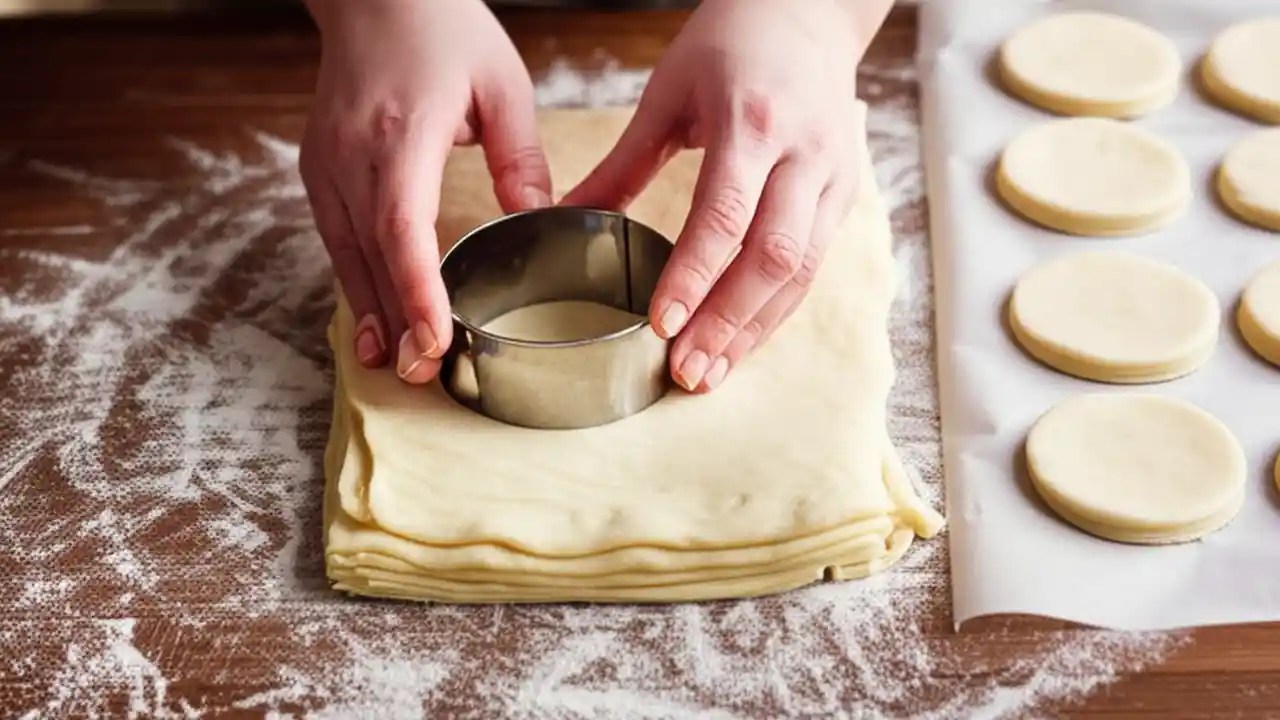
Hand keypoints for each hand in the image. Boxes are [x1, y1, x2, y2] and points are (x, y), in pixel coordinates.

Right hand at [300, 0, 549, 382]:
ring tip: (393, 362)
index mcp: (401, 133)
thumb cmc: (441, 28)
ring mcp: (326, 162)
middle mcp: (352, 154)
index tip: (434, 339)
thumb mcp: (501, 83)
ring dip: (370, 309)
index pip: (403, 228)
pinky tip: (374, 314)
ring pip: (346, 252)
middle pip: (370, 254)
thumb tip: (536, 217)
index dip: (417, 289)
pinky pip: (336, 235)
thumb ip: (518, 155)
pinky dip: (356, 278)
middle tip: (420, 375)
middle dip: (395, 320)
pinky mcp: (318, 166)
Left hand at [564, 0, 882, 392]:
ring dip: (754, 330)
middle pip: (773, 257)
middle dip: (727, 321)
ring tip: (710, 371)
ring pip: (801, 272)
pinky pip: (812, 267)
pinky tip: (740, 340)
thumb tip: (565, 216)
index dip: (694, 275)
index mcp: (752, 122)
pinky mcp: (843, 196)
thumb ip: (622, 164)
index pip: (725, 214)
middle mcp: (802, 154)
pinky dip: (775, 310)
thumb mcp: (668, 95)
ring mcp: (831, 178)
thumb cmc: (731, 44)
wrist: (808, 13)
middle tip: (685, 369)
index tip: (661, 324)